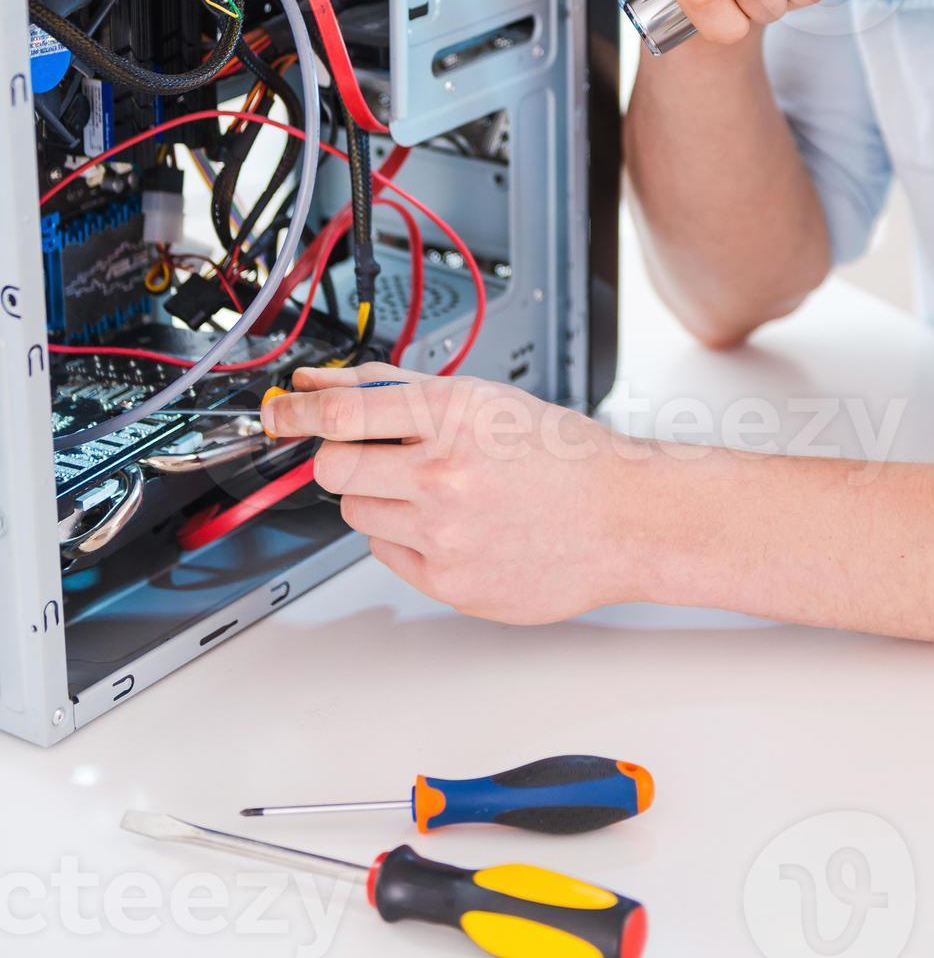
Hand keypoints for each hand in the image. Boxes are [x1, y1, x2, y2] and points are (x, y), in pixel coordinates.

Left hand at [263, 360, 638, 622]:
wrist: (621, 519)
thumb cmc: (560, 456)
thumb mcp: (483, 400)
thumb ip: (396, 388)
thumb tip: (323, 383)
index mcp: (455, 415)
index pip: (344, 413)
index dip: (299, 412)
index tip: (281, 412)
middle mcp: (445, 474)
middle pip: (335, 468)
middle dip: (342, 457)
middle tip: (369, 453)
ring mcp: (445, 533)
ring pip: (358, 512)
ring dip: (379, 496)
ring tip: (434, 490)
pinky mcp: (449, 581)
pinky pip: (387, 552)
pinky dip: (406, 536)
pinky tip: (452, 524)